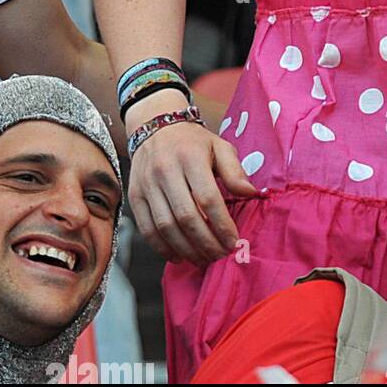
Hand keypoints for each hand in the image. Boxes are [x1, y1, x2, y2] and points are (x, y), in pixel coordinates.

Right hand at [126, 95, 257, 264]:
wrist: (155, 127)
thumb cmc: (193, 142)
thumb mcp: (219, 147)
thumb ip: (235, 171)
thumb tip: (252, 194)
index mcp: (190, 157)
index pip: (208, 198)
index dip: (221, 224)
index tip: (234, 241)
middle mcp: (165, 171)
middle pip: (186, 216)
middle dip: (206, 242)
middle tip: (221, 255)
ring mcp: (147, 185)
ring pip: (165, 227)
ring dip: (186, 249)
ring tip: (204, 259)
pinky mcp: (134, 197)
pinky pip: (147, 229)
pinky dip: (163, 247)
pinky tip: (180, 256)